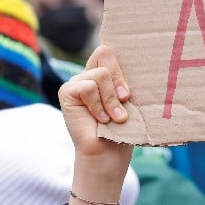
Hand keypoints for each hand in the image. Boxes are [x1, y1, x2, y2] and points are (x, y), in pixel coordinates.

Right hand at [59, 45, 134, 204]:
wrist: (109, 154)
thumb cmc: (124, 128)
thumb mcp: (130, 98)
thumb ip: (126, 79)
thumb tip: (139, 56)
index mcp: (105, 73)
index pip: (111, 50)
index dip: (122, 63)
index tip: (130, 87)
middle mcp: (89, 74)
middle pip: (105, 53)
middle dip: (119, 78)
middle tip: (125, 99)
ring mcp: (76, 82)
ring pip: (100, 74)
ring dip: (111, 98)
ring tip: (114, 117)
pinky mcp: (66, 92)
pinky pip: (87, 87)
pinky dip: (98, 104)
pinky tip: (101, 119)